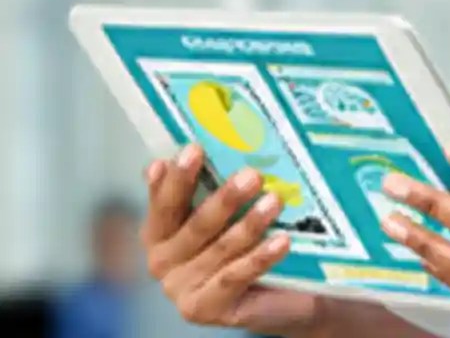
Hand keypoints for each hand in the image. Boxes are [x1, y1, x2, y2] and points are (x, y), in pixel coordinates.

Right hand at [141, 144, 322, 334]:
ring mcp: (181, 289)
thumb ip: (207, 186)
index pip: (164, 202)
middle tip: (251, 174)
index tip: (194, 150)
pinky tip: (282, 241)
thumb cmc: (247, 245)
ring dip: (249, 224)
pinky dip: (260, 257)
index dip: (177, 178)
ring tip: (275, 201)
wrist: (278, 295)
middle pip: (195, 225)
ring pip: (220, 249)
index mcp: (158, 233)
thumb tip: (196, 150)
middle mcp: (162, 262)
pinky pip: (236, 276)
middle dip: (224, 198)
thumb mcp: (228, 213)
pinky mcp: (205, 309)